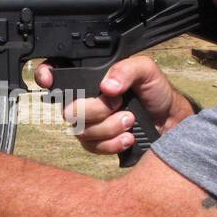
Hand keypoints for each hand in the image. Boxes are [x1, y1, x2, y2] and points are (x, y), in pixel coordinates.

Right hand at [33, 55, 193, 156]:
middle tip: (119, 105)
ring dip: (109, 127)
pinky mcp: (97, 144)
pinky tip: (128, 137)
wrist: (170, 122)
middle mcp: (84, 100)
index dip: (45, 75)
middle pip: (68, 110)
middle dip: (96, 110)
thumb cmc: (156, 92)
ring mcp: (89, 124)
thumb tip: (107, 86)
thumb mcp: (146, 70)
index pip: (56, 73)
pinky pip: (93, 148)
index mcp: (90, 78)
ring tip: (130, 120)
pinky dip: (112, 143)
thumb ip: (127, 69)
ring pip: (81, 131)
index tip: (48, 79)